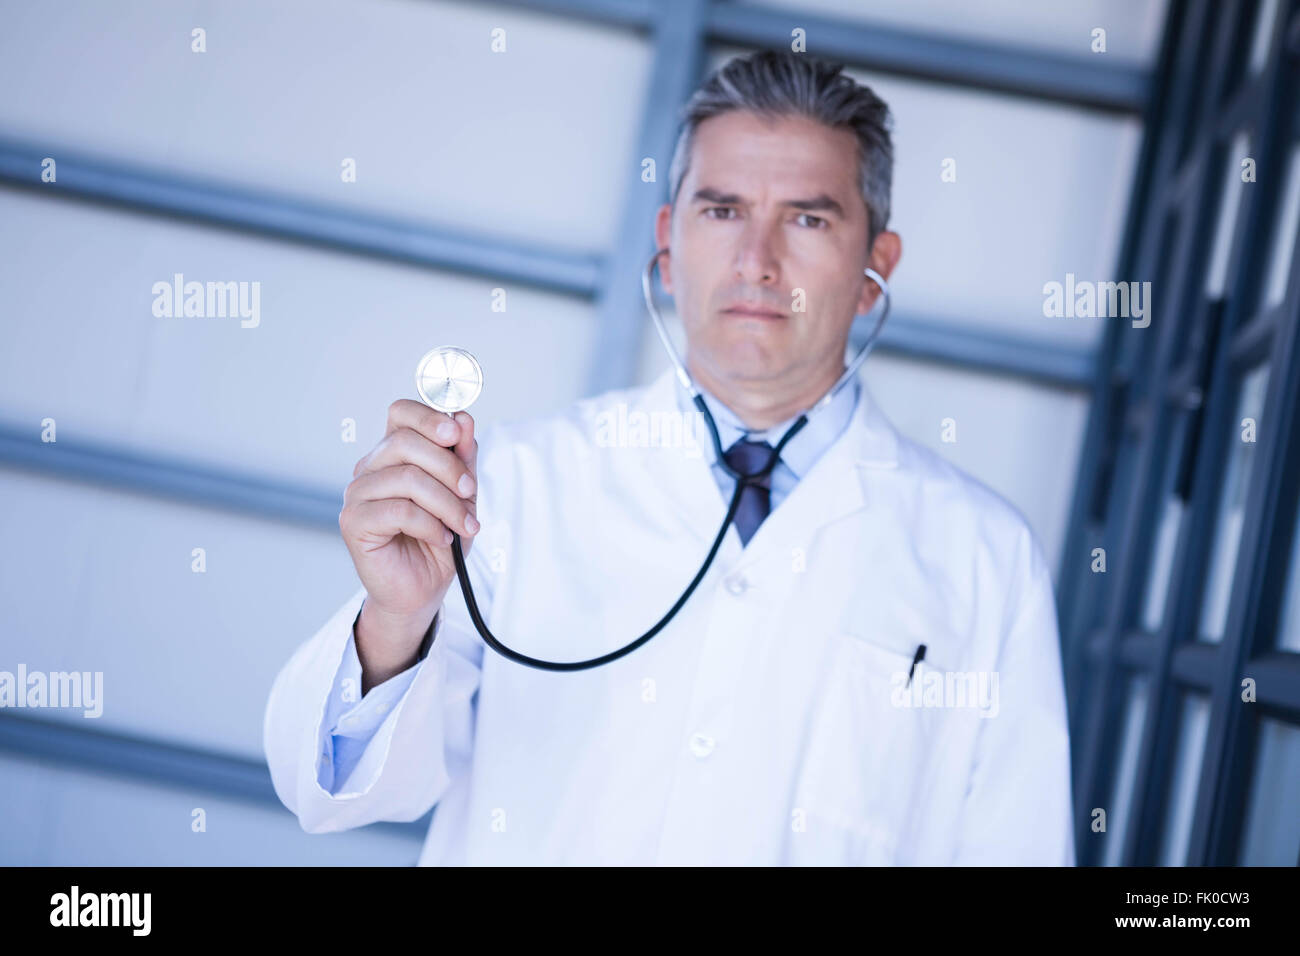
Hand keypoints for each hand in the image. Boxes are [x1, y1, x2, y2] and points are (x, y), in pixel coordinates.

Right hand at [339, 401, 478, 665]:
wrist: (423, 590)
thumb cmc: (440, 539)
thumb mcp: (462, 494)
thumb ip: (462, 456)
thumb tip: (463, 417)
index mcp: (393, 453)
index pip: (401, 412)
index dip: (429, 416)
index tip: (458, 433)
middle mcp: (369, 468)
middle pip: (405, 442)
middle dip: (448, 466)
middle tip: (469, 491)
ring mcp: (357, 494)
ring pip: (406, 478)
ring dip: (446, 503)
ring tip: (464, 526)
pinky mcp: (353, 522)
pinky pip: (399, 510)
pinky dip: (430, 524)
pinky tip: (442, 538)